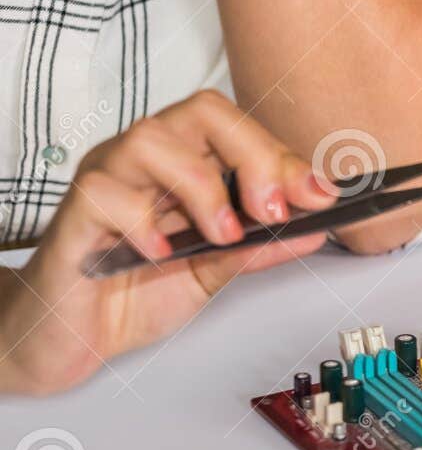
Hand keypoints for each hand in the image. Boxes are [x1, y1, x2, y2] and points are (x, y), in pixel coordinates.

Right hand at [0, 91, 337, 395]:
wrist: (72, 336)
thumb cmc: (136, 290)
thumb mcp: (215, 270)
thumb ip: (260, 246)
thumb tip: (318, 226)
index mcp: (182, 163)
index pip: (235, 127)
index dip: (282, 155)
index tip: (320, 195)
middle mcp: (143, 160)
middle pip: (201, 114)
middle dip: (253, 156)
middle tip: (272, 211)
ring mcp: (106, 180)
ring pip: (151, 139)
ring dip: (201, 186)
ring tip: (220, 236)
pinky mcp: (74, 216)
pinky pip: (105, 193)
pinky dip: (143, 220)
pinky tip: (163, 254)